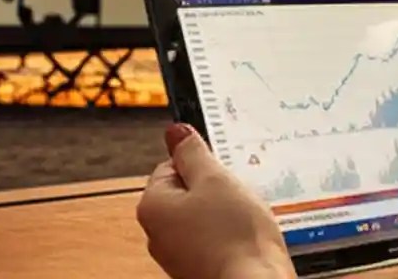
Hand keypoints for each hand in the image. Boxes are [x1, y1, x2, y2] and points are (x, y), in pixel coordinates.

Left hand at [137, 124, 295, 278]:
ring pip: (203, 217)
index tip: (222, 172)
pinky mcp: (199, 268)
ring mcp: (178, 255)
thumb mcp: (215, 179)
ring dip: (225, 213)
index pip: (171, 166)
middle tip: (235, 195)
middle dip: (216, 190)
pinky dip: (230, 236)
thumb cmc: (233, 236)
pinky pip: (214, 240)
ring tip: (243, 219)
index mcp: (152, 206)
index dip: (202, 165)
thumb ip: (193, 152)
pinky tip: (245, 238)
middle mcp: (158, 233)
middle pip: (188, 192)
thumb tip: (175, 132)